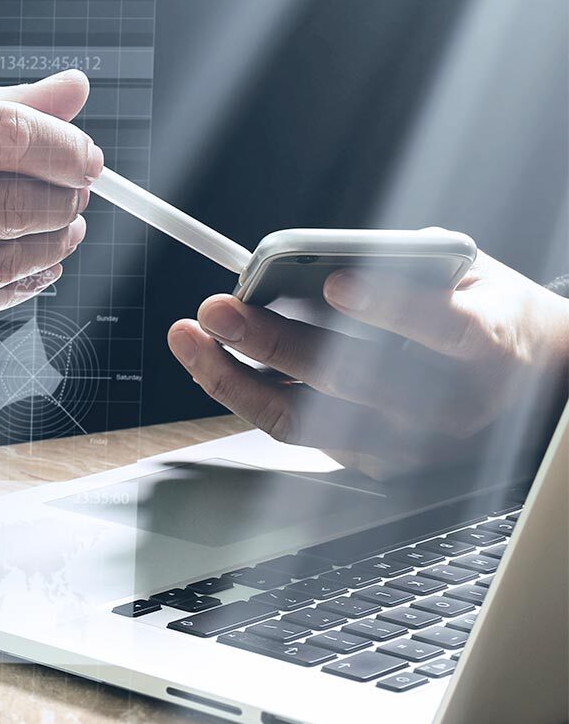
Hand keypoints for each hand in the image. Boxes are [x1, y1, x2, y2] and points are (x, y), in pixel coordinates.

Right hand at [0, 71, 103, 374]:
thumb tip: (74, 92)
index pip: (0, 135)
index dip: (62, 146)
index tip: (84, 153)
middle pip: (9, 204)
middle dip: (63, 199)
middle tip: (78, 193)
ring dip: (47, 248)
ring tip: (58, 231)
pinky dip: (10, 289)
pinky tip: (21, 270)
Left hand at [168, 246, 568, 477]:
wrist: (530, 381)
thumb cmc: (487, 314)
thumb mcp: (466, 274)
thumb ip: (406, 266)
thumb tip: (323, 259)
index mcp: (489, 344)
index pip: (445, 329)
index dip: (391, 307)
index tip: (337, 284)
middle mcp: (452, 404)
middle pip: (352, 379)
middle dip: (273, 342)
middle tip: (218, 309)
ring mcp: (413, 443)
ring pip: (310, 418)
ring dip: (238, 378)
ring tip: (194, 338)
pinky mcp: (378, 464)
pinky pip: (298, 433)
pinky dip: (248, 396)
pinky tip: (213, 364)